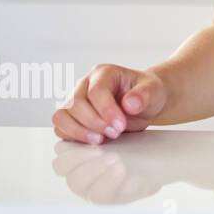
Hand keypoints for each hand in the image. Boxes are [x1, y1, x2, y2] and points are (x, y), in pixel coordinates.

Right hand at [52, 64, 166, 143]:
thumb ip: (144, 95)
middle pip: (76, 104)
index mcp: (104, 73)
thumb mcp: (153, 90)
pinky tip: (92, 140)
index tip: (120, 125)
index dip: (106, 110)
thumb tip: (129, 104)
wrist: (144, 102)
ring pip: (62, 116)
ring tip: (100, 140)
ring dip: (79, 131)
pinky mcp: (72, 116)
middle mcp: (85, 84)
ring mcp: (75, 100)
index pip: (96, 91)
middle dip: (95, 123)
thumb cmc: (146, 93)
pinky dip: (72, 136)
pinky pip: (60, 127)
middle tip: (115, 132)